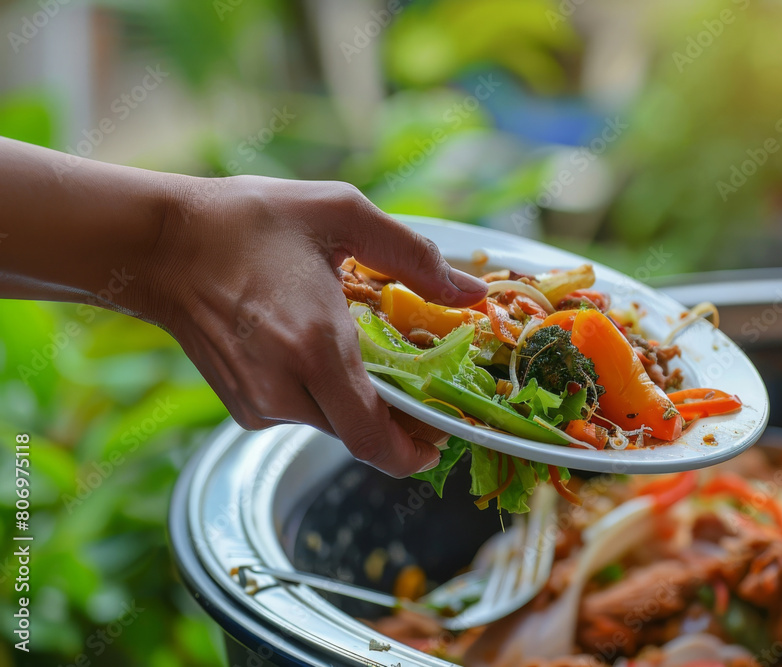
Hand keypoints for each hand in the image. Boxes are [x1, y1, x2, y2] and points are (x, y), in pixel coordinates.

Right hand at [135, 175, 485, 475]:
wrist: (160, 243)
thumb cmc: (249, 221)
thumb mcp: (340, 214)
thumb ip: (413, 254)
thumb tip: (469, 291)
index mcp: (315, 348)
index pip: (374, 440)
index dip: (416, 451)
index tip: (442, 433)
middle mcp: (285, 390)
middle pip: (361, 437)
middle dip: (398, 422)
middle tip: (422, 388)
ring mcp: (257, 404)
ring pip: (333, 425)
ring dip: (361, 402)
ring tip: (371, 355)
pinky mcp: (241, 407)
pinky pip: (303, 413)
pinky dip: (325, 394)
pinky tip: (322, 352)